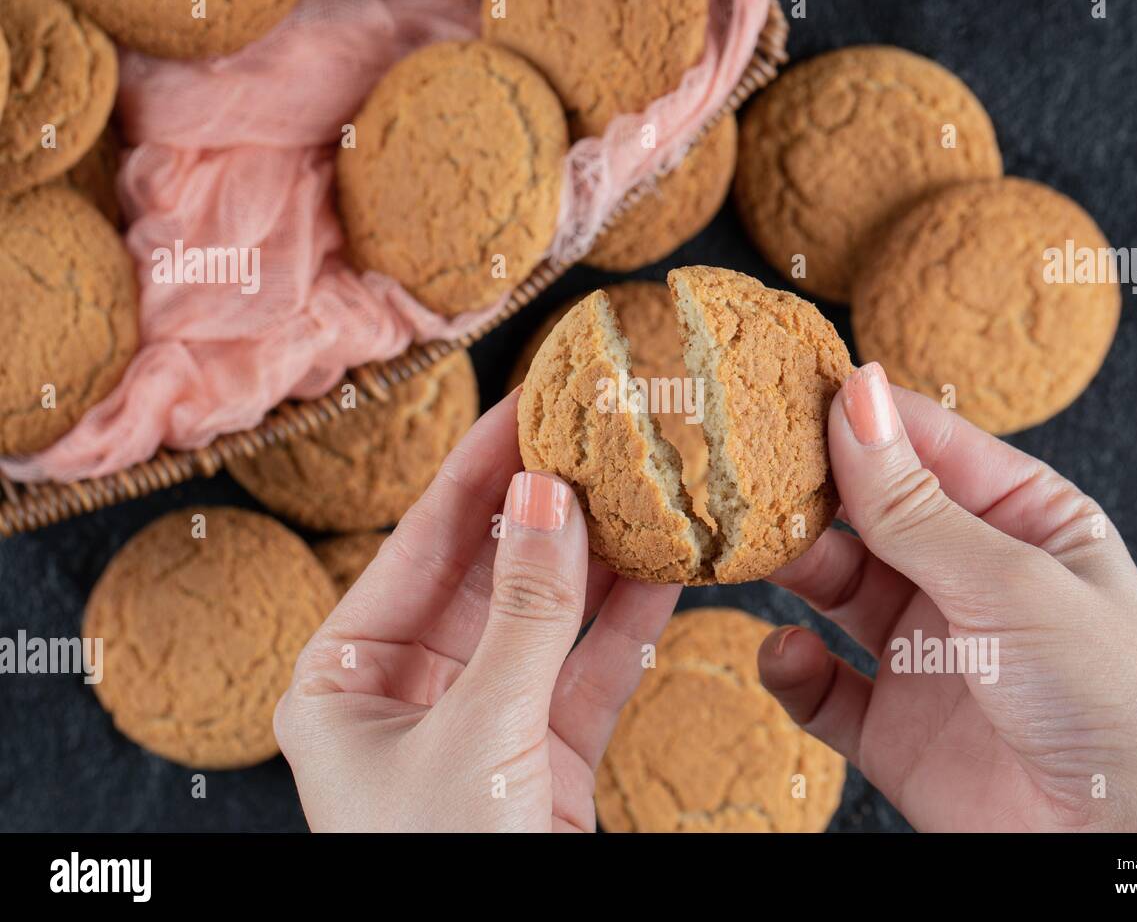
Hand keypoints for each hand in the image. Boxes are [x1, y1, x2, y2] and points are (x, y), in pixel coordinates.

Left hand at [274, 391, 679, 831]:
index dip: (481, 465)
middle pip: (488, 568)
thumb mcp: (476, 733)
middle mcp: (407, 691)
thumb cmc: (438, 863)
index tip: (534, 395)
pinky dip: (629, 623)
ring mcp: (480, 720)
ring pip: (548, 615)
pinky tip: (671, 566)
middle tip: (603, 424)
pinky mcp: (543, 755)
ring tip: (647, 479)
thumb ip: (521, 612)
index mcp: (343, 678)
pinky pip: (589, 671)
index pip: (420, 542)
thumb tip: (543, 492)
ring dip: (600, 554)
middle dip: (548, 501)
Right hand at [760, 362, 1136, 831]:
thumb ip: (915, 504)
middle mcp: (966, 576)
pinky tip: (790, 655)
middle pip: (869, 511)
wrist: (1120, 846)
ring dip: (793, 568)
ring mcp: (925, 649)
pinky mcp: (888, 723)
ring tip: (760, 555)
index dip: (860, 416)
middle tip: (750, 470)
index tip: (787, 389)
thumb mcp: (1009, 583)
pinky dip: (792, 667)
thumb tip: (856, 400)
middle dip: (812, 491)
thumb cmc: (1111, 700)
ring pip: (833, 587)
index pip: (927, 445)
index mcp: (1021, 520)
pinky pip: (819, 683)